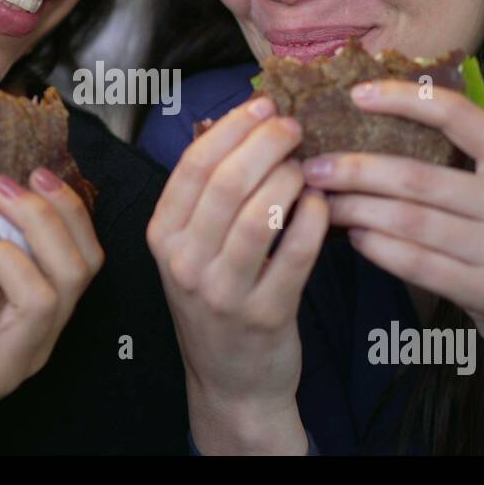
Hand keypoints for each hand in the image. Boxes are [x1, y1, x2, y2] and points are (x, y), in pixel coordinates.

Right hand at [147, 97, 329, 453]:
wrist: (232, 380)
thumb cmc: (218, 296)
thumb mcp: (193, 246)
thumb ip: (207, 190)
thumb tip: (240, 119)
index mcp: (163, 235)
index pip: (193, 165)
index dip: (233, 127)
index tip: (263, 104)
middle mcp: (185, 262)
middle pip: (228, 182)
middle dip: (267, 142)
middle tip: (294, 127)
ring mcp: (223, 292)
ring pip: (261, 214)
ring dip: (291, 178)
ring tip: (306, 168)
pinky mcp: (266, 314)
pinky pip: (297, 253)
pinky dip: (314, 218)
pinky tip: (321, 204)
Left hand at [303, 79, 483, 422]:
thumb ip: (470, 162)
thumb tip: (385, 128)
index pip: (459, 116)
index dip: (405, 100)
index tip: (357, 94)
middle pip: (417, 176)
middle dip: (355, 169)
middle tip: (313, 167)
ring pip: (409, 221)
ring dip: (356, 210)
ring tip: (323, 203)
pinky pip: (417, 263)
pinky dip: (378, 248)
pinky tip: (354, 237)